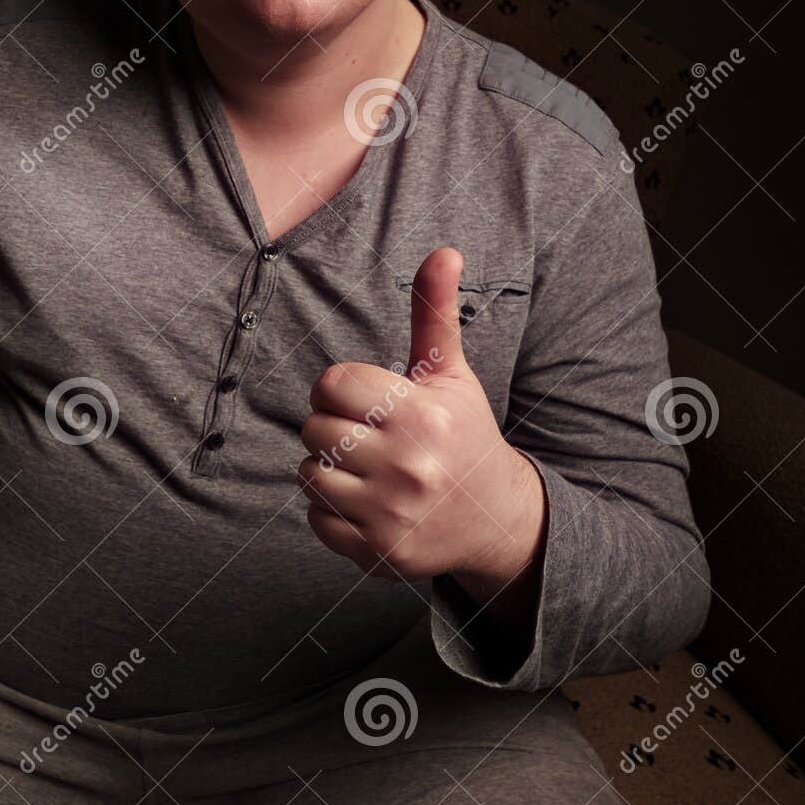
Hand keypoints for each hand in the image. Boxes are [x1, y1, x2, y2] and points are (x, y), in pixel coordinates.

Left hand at [298, 247, 546, 584]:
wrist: (495, 517)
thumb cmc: (462, 433)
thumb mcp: (451, 374)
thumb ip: (436, 313)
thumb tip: (445, 251)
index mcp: (422, 414)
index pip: (331, 384)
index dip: (339, 389)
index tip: (366, 401)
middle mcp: (408, 465)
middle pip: (313, 430)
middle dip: (331, 428)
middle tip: (366, 437)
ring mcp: (392, 513)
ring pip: (309, 476)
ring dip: (327, 470)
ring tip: (365, 469)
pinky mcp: (380, 552)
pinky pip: (316, 520)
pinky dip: (331, 512)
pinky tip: (367, 503)